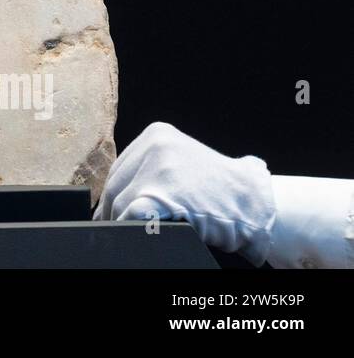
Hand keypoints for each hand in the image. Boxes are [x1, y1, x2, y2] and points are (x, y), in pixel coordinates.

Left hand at [95, 122, 275, 263]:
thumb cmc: (220, 189)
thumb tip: (114, 192)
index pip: (120, 168)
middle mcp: (155, 145)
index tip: (110, 210)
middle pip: (116, 184)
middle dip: (113, 208)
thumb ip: (150, 168)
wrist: (256, 202)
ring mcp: (159, 168)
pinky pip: (132, 213)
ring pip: (120, 201)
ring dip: (120, 220)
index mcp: (156, 134)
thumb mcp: (181, 162)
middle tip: (115, 225)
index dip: (114, 193)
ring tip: (129, 231)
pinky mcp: (163, 193)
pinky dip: (130, 225)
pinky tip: (139, 232)